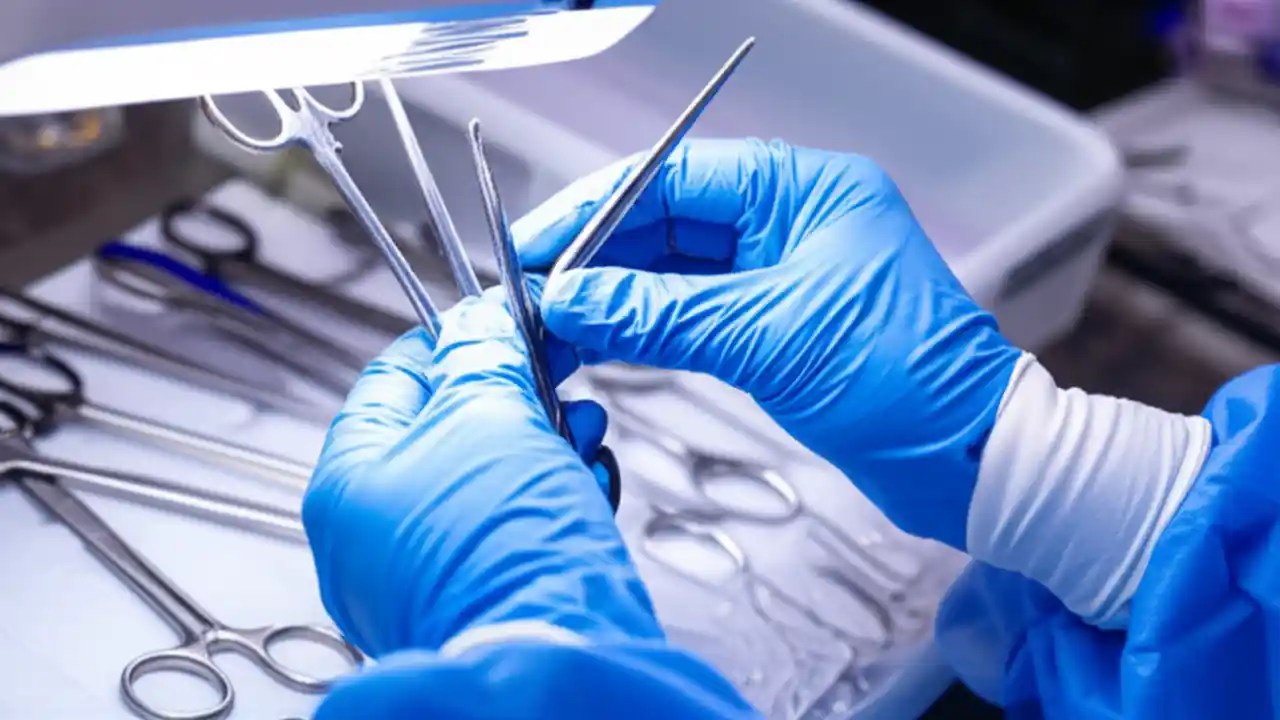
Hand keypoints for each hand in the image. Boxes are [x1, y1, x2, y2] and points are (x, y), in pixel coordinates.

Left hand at [302, 293, 661, 658]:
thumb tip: (479, 322)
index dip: (451, 340)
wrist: (555, 659)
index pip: (390, 379)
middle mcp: (373, 535)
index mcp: (348, 484)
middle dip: (509, 394)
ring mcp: (424, 571)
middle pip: (441, 428)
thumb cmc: (504, 555)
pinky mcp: (479, 595)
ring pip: (482, 476)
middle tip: (550, 372)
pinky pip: (507, 526)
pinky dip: (546, 493)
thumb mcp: (491, 420)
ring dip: (538, 439)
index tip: (498, 322)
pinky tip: (584, 478)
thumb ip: (480, 358)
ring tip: (580, 426)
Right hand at [516, 138, 1022, 548]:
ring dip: (613, 299)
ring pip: (673, 274)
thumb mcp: (769, 336)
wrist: (970, 460)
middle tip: (530, 295)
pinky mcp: (775, 327)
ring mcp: (781, 275)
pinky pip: (692, 316)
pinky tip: (598, 344)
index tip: (536, 243)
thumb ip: (661, 314)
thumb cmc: (907, 382)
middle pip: (665, 225)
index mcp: (803, 191)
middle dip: (595, 259)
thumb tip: (573, 299)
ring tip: (551, 327)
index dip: (595, 211)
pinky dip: (645, 331)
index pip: (673, 179)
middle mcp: (790, 221)